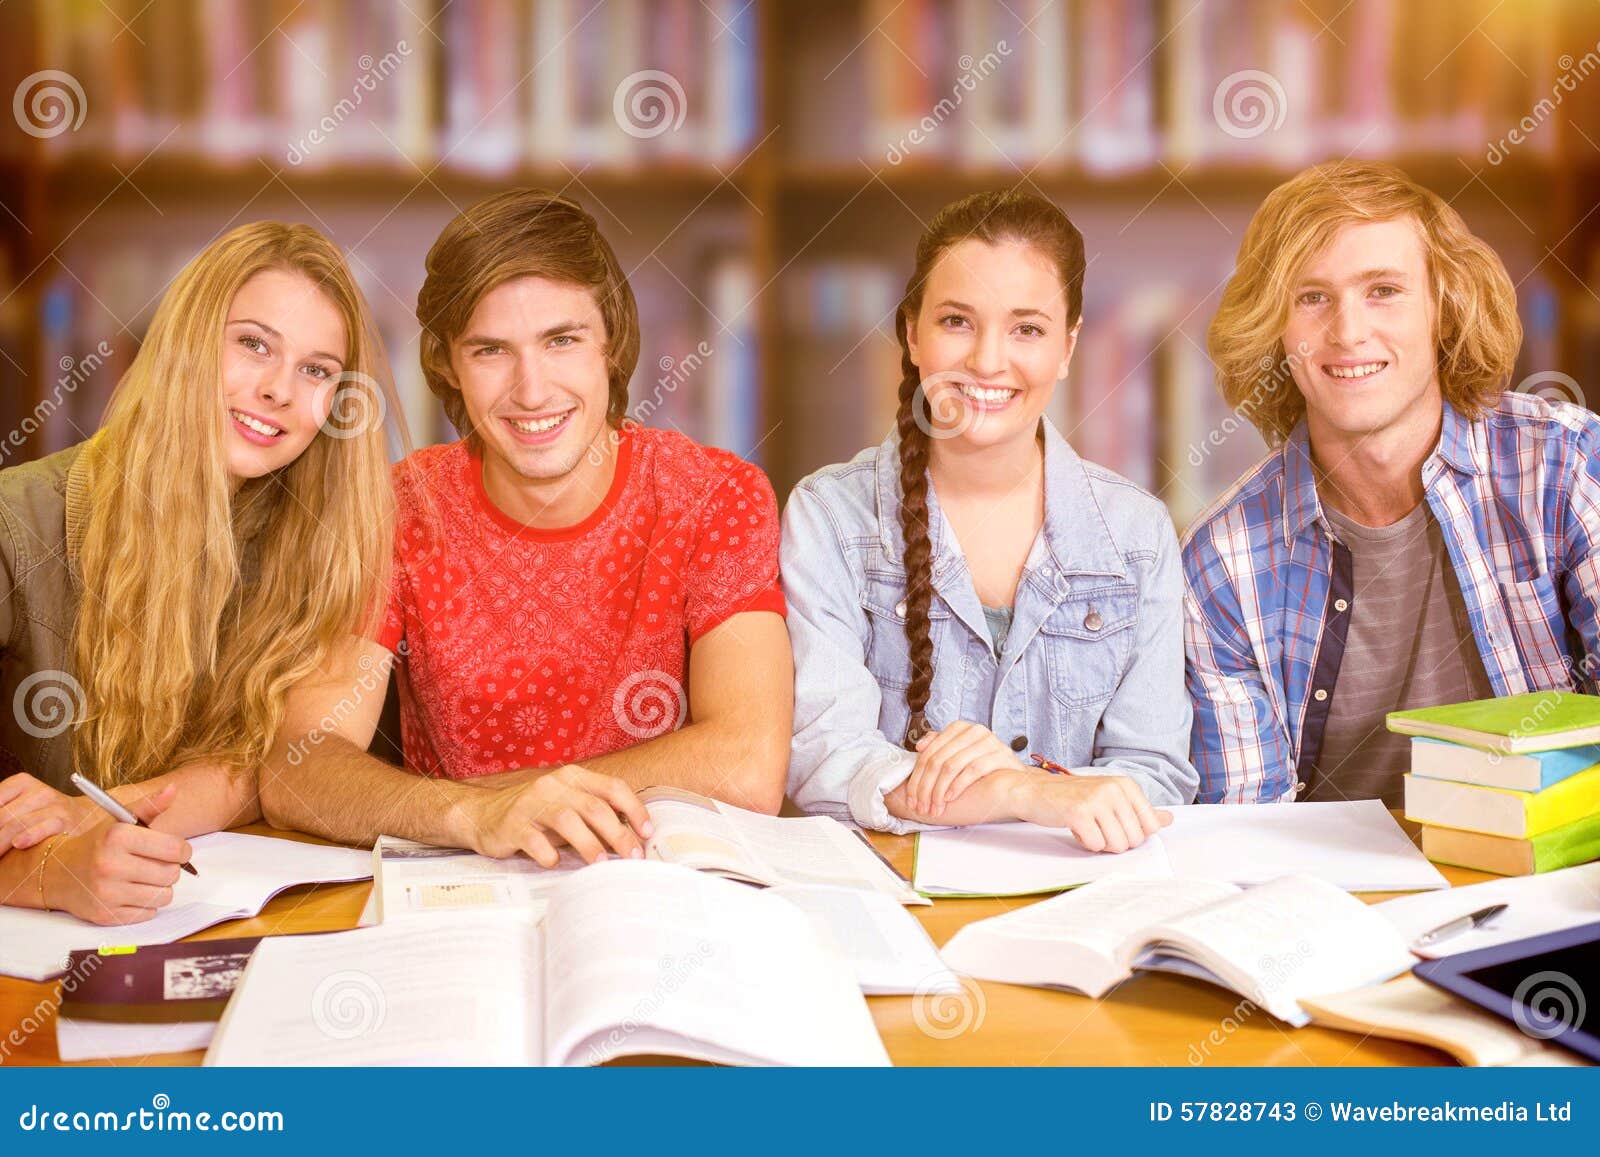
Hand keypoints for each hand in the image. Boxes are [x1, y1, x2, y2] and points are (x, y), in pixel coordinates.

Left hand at [0, 773, 96, 852]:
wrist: (87, 818)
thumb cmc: (45, 817)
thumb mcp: (23, 808)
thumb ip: (4, 813)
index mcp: (22, 784)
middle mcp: (38, 792)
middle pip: (2, 816)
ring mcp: (54, 805)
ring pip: (17, 824)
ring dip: (0, 844)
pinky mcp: (66, 821)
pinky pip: (44, 827)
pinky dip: (29, 836)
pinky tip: (18, 844)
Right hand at [42, 782, 191, 924]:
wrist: (60, 873)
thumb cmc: (99, 844)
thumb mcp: (120, 821)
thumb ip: (149, 806)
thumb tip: (173, 789)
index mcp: (118, 837)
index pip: (175, 849)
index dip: (181, 850)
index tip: (174, 850)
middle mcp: (110, 864)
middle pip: (172, 874)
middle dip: (169, 869)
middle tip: (154, 864)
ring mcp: (107, 892)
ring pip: (164, 895)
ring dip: (160, 888)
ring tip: (143, 878)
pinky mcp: (106, 915)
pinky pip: (149, 913)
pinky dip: (146, 905)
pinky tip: (130, 893)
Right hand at [457, 765, 652, 866]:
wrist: (482, 815)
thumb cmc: (535, 813)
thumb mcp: (567, 804)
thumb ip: (594, 813)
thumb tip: (633, 837)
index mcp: (573, 777)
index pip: (612, 787)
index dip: (634, 809)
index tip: (648, 832)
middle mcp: (554, 786)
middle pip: (595, 807)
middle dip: (619, 833)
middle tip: (633, 856)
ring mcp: (531, 804)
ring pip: (568, 821)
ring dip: (590, 845)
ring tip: (602, 865)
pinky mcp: (512, 825)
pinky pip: (535, 841)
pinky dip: (549, 854)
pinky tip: (555, 863)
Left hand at [905, 722, 1025, 817]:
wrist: (1019, 781)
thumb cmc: (986, 771)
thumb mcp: (960, 755)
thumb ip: (941, 748)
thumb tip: (920, 747)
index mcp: (960, 728)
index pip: (929, 752)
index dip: (917, 777)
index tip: (911, 799)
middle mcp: (974, 730)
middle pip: (938, 760)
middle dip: (925, 787)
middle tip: (920, 807)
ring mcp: (989, 741)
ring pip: (951, 766)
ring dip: (939, 791)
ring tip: (934, 807)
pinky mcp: (1001, 754)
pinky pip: (972, 770)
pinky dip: (957, 786)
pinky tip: (949, 798)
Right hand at [1012, 772, 1170, 852]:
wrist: (1033, 790)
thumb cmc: (1073, 796)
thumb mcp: (1110, 798)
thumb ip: (1139, 810)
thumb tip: (1168, 819)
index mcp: (1126, 785)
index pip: (1150, 826)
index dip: (1132, 834)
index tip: (1114, 824)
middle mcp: (1114, 789)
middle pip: (1134, 840)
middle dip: (1115, 841)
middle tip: (1097, 826)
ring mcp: (1097, 800)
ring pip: (1117, 845)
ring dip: (1100, 844)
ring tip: (1086, 826)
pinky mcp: (1079, 813)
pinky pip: (1095, 845)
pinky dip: (1085, 843)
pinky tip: (1075, 828)